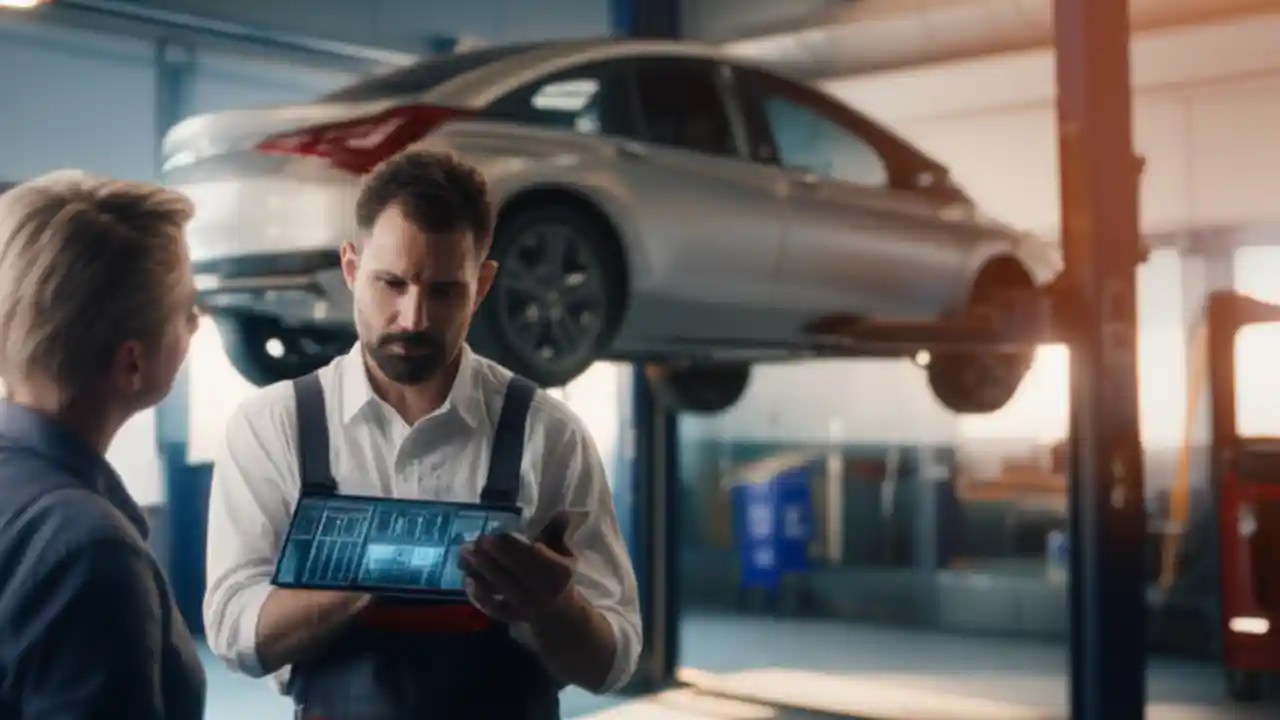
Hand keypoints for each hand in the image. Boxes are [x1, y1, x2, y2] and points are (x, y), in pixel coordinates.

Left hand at [459, 510, 575, 622]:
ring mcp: (526, 605)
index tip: (500, 533)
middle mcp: (544, 590)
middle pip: (517, 569)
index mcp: (559, 572)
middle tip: (479, 538)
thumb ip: (556, 532)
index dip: (516, 544)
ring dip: (482, 569)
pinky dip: (480, 595)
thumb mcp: (564, 553)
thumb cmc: (558, 576)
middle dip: (496, 553)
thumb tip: (562, 511)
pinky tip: (467, 580)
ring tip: (466, 553)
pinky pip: (494, 607)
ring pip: (502, 586)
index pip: (536, 556)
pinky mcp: (513, 616)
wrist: (558, 613)